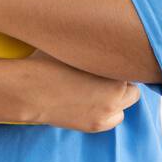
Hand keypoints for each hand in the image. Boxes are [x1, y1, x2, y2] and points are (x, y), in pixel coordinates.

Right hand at [23, 48, 139, 132]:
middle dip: (121, 81)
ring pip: (125, 105)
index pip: (131, 69)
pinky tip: (91, 101)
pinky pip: (114, 119)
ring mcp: (106, 114)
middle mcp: (116, 97)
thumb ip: (97, 47)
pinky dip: (108, 111)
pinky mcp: (95, 126)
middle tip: (102, 74)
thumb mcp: (76, 47)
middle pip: (133, 88)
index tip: (108, 59)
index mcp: (115, 75)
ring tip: (96, 88)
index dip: (119, 62)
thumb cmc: (48, 63)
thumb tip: (108, 35)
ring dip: (117, 97)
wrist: (28, 92)